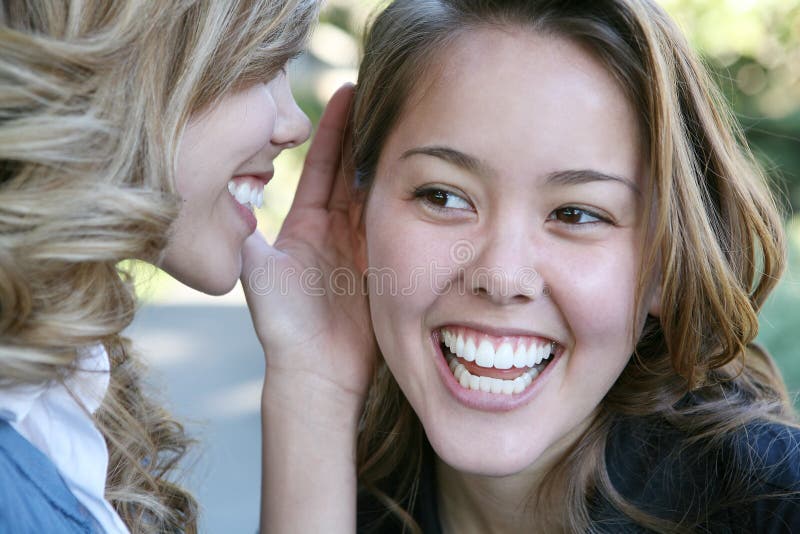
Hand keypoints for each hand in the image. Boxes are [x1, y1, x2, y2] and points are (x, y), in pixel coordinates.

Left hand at [241, 84, 375, 409]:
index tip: (346, 91)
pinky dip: (406, 193)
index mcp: (305, 223)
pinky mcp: (386, 261)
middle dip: (367, 130)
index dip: (332, 128)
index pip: (321, 164)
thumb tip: (234, 190)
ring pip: (378, 189)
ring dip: (389, 154)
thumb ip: (246, 229)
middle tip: (384, 91)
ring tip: (404, 116)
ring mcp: (365, 243)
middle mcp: (337, 229)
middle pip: (355, 169)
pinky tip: (419, 164)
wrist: (315, 368)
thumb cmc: (281, 323)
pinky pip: (397, 220)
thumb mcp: (256, 269)